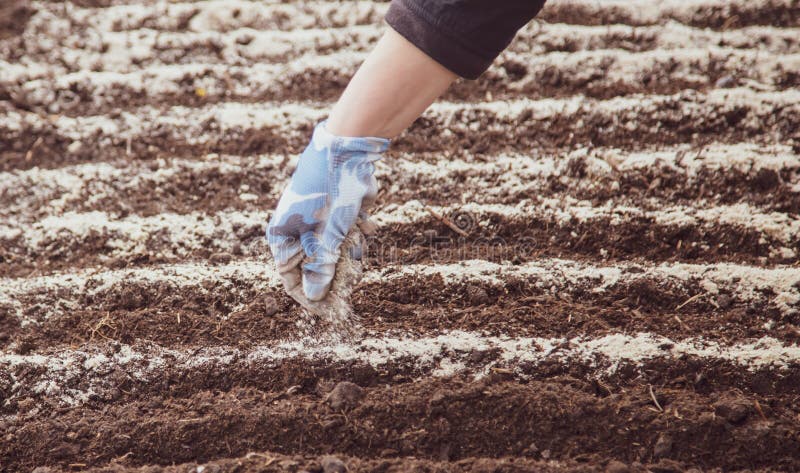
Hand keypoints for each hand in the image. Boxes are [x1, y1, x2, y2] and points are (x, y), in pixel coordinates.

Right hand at [267, 121, 388, 300]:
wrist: (349, 152)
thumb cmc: (330, 192)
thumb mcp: (327, 235)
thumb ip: (322, 268)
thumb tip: (315, 298)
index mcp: (283, 238)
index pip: (293, 281)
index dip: (313, 298)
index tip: (334, 312)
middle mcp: (297, 233)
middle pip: (319, 270)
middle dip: (339, 270)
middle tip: (355, 270)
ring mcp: (319, 224)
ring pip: (337, 255)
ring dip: (352, 249)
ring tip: (357, 233)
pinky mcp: (338, 216)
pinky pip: (349, 238)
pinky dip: (360, 233)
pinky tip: (366, 221)